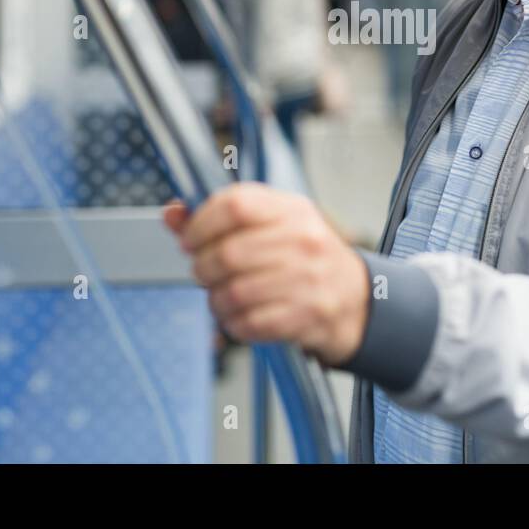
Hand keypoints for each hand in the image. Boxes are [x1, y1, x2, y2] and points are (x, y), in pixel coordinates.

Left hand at [163, 182, 369, 365]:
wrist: (355, 298)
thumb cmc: (305, 257)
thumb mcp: (272, 224)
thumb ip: (219, 217)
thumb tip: (173, 213)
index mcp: (291, 210)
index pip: (235, 205)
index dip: (201, 224)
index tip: (191, 240)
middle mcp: (303, 240)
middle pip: (228, 253)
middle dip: (202, 268)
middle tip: (204, 273)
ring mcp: (307, 279)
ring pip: (234, 292)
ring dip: (215, 299)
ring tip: (221, 296)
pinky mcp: (305, 316)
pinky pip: (249, 323)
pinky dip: (233, 323)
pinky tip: (238, 315)